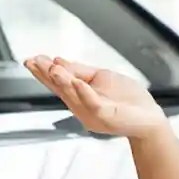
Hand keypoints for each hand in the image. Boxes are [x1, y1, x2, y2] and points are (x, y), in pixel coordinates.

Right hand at [23, 55, 168, 138]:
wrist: (148, 118)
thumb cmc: (127, 99)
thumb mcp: (101, 78)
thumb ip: (80, 71)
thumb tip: (58, 61)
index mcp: (78, 96)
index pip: (57, 83)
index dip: (42, 72)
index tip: (30, 60)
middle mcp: (80, 106)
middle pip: (60, 89)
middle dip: (46, 75)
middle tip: (33, 63)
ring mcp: (92, 112)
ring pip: (73, 95)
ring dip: (63, 81)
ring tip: (52, 68)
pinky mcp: (106, 115)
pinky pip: (93, 104)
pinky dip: (84, 93)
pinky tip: (77, 83)